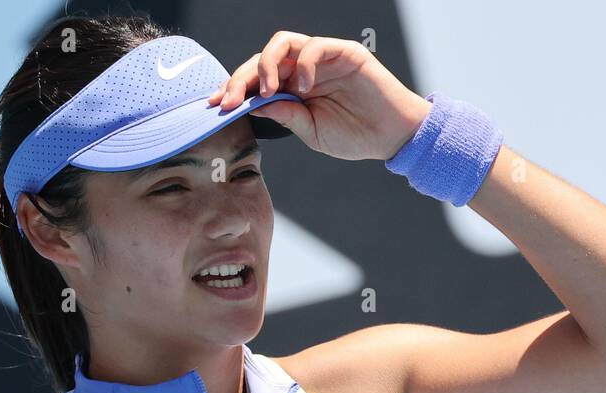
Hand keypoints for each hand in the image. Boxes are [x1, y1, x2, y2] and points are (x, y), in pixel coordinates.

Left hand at [207, 32, 432, 161]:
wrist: (391, 136)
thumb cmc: (354, 136)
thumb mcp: (311, 132)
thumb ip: (286, 116)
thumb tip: (254, 106)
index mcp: (291, 90)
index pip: (255, 81)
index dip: (233, 89)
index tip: (214, 105)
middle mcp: (302, 70)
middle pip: (260, 60)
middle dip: (239, 79)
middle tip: (229, 101)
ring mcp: (321, 59)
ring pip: (282, 44)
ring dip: (266, 66)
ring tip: (268, 91)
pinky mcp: (342, 52)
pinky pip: (314, 47)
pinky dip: (304, 64)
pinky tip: (305, 88)